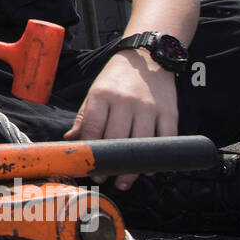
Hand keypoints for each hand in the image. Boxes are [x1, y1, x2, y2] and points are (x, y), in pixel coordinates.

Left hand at [63, 50, 178, 189]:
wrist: (147, 57)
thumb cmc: (116, 79)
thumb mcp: (95, 93)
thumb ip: (84, 117)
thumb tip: (70, 141)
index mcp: (102, 95)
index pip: (92, 128)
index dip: (90, 152)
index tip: (88, 168)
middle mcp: (125, 101)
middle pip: (117, 140)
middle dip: (110, 164)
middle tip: (104, 178)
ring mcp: (149, 107)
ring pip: (142, 144)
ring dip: (133, 169)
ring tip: (123, 181)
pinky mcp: (169, 111)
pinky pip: (166, 139)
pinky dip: (158, 157)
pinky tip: (148, 169)